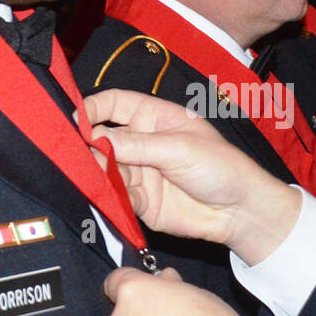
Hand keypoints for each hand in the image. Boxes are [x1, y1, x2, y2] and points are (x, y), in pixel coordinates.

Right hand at [85, 89, 301, 264]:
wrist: (239, 211)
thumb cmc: (221, 167)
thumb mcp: (180, 148)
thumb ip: (138, 145)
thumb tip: (96, 139)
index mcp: (154, 118)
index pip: (113, 104)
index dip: (92, 108)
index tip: (76, 121)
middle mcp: (142, 143)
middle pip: (101, 138)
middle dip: (88, 145)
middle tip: (80, 155)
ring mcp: (139, 172)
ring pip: (104, 168)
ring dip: (96, 173)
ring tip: (95, 178)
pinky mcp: (139, 201)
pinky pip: (114, 196)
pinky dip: (108, 197)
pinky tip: (109, 197)